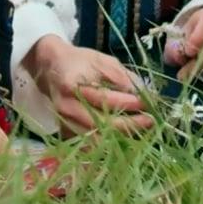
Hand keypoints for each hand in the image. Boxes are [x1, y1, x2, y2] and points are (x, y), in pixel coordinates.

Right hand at [23, 38, 150, 135]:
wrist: (52, 68)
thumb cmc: (80, 62)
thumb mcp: (102, 60)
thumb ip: (122, 77)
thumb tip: (144, 94)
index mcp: (71, 85)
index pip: (103, 98)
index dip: (127, 102)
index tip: (146, 102)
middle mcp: (66, 107)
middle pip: (100, 123)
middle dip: (129, 124)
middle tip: (150, 120)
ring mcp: (65, 123)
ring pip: (97, 138)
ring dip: (122, 136)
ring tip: (143, 130)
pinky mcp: (67, 132)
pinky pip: (91, 143)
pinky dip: (110, 142)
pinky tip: (127, 136)